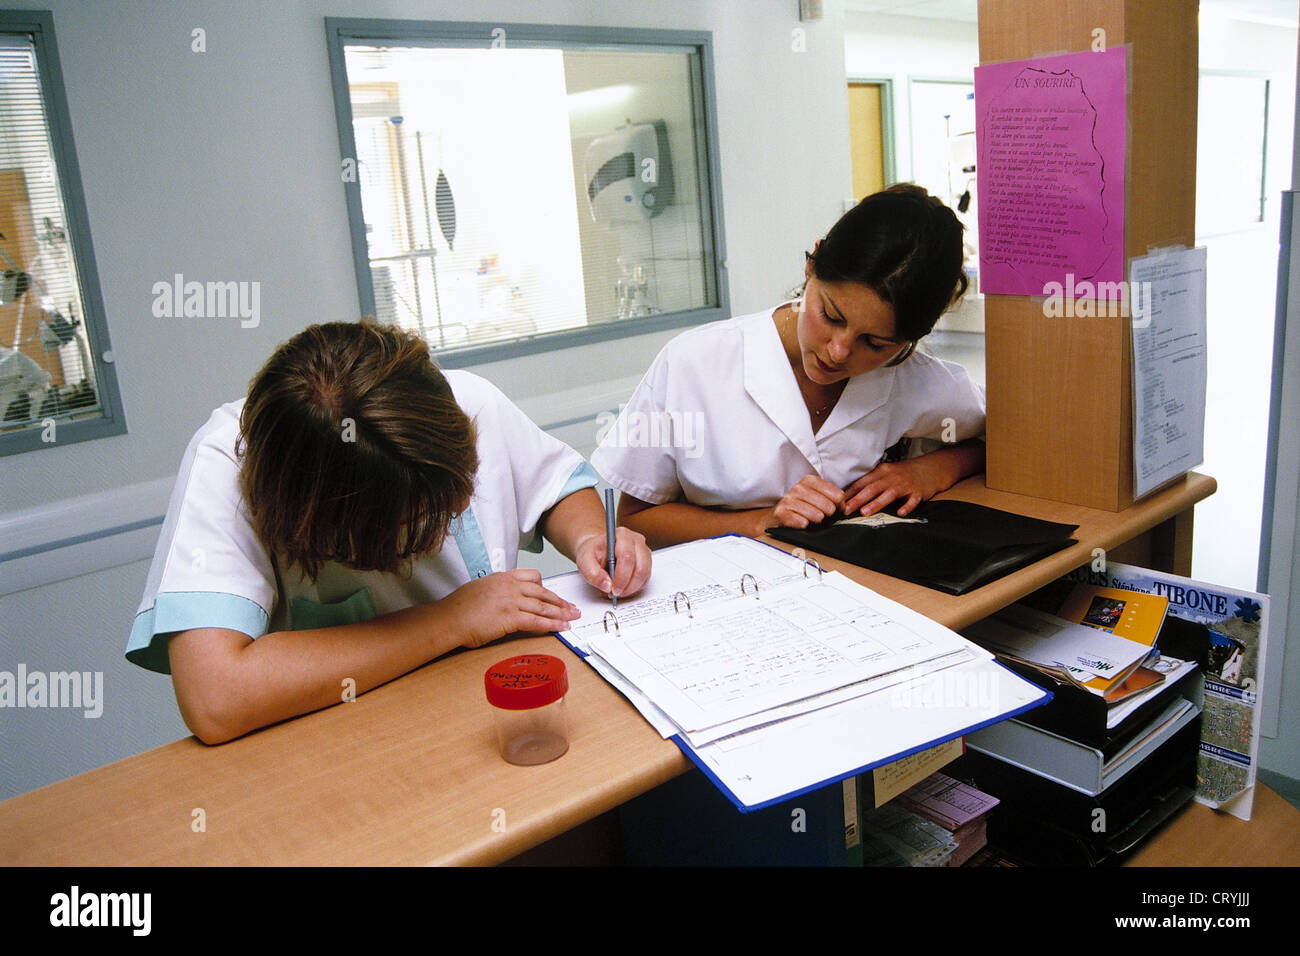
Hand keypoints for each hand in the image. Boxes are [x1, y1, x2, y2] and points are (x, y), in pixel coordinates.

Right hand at [441, 569, 580, 647]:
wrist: (448, 619)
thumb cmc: (458, 608)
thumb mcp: (479, 589)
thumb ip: (496, 591)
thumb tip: (503, 599)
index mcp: (502, 578)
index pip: (532, 577)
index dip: (546, 587)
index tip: (553, 595)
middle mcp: (509, 586)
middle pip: (542, 592)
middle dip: (560, 601)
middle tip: (571, 607)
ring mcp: (511, 601)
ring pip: (543, 606)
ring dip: (561, 613)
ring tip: (572, 618)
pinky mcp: (510, 617)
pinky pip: (537, 621)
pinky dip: (552, 625)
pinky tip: (561, 628)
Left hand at [573, 527, 651, 599]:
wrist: (597, 549)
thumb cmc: (593, 552)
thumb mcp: (584, 560)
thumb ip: (592, 573)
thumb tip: (606, 585)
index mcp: (622, 535)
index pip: (627, 557)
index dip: (621, 577)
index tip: (613, 589)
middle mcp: (636, 541)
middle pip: (640, 567)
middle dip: (628, 586)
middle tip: (615, 593)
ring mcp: (644, 551)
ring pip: (645, 575)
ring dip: (631, 588)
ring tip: (617, 591)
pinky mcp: (646, 562)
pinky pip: (645, 579)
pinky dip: (635, 588)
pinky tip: (623, 588)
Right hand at [760, 475, 844, 531]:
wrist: (780, 515)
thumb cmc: (803, 506)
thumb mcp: (817, 497)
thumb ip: (833, 498)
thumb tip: (844, 506)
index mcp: (809, 481)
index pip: (833, 492)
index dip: (839, 502)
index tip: (839, 508)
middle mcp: (798, 488)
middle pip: (825, 503)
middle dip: (828, 511)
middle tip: (826, 516)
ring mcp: (788, 500)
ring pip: (811, 511)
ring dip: (816, 517)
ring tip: (817, 520)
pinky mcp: (780, 513)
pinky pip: (794, 518)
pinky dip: (801, 522)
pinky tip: (804, 523)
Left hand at [843, 456, 948, 516]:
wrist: (929, 469)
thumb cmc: (903, 474)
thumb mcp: (886, 473)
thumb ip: (871, 482)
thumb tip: (850, 495)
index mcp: (881, 472)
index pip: (862, 482)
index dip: (850, 492)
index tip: (839, 502)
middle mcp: (892, 477)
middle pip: (872, 488)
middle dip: (858, 499)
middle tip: (847, 509)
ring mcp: (905, 485)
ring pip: (889, 494)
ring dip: (876, 503)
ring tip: (865, 512)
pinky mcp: (917, 492)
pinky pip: (911, 500)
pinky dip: (906, 507)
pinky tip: (900, 513)